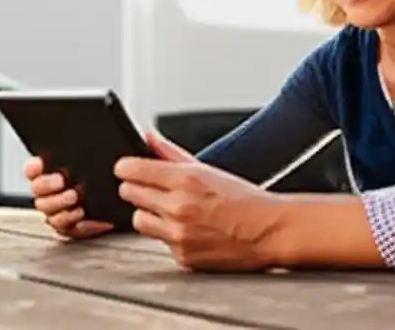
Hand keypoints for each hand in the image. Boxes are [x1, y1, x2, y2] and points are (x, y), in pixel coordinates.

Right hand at [23, 156, 113, 239]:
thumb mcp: (93, 163)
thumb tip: (81, 138)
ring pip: (46, 209)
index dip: (33, 167)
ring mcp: (56, 212)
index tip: (40, 164)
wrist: (119, 205)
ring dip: (59, 202)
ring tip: (74, 196)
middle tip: (61, 180)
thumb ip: (83, 154)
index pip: (32, 170)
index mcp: (50, 175)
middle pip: (37, 190)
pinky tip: (81, 212)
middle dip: (46, 184)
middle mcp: (49, 194)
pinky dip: (70, 219)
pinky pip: (62, 227)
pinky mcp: (67, 227)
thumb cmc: (103, 181)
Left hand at [114, 131, 285, 270]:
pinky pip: (159, 242)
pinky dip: (169, 235)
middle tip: (152, 189)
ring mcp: (179, 235)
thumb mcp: (207, 169)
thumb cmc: (243, 199)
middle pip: (129, 194)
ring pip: (139, 219)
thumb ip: (171, 153)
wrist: (269, 232)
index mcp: (185, 180)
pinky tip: (188, 229)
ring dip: (149, 214)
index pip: (132, 170)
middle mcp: (178, 207)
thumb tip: (148, 136)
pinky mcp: (182, 257)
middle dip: (136, 189)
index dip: (125, 168)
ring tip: (171, 211)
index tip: (125, 168)